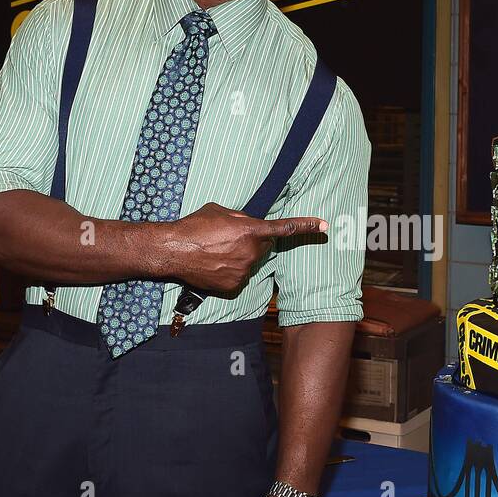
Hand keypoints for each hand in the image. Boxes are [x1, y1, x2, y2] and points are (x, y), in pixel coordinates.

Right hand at [161, 202, 326, 293]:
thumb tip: (248, 223)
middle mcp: (251, 252)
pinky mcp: (234, 285)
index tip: (323, 226)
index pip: (284, 227)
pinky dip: (230, 270)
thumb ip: (240, 218)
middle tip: (228, 237)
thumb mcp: (219, 211)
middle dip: (252, 241)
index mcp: (250, 230)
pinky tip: (213, 264)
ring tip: (215, 250)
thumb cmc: (194, 226)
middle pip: (263, 246)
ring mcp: (243, 270)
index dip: (306, 226)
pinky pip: (239, 276)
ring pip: (250, 262)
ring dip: (239, 256)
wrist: (173, 250)